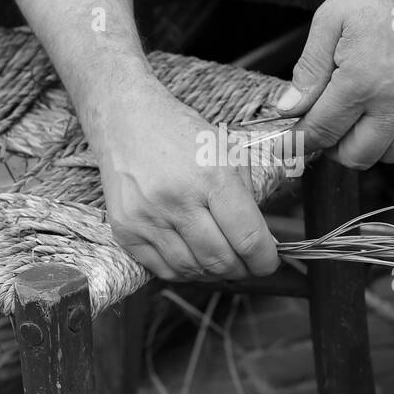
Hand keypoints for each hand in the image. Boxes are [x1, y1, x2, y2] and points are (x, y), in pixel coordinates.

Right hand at [91, 79, 279, 281]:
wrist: (126, 120)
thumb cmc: (180, 134)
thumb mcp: (227, 152)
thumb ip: (247, 197)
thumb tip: (261, 242)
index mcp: (212, 177)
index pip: (248, 238)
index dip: (264, 260)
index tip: (268, 263)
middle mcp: (178, 200)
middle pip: (221, 260)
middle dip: (242, 269)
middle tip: (247, 264)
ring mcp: (148, 217)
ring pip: (192, 270)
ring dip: (212, 273)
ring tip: (220, 260)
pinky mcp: (125, 229)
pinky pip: (163, 270)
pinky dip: (184, 271)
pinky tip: (193, 257)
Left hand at [276, 0, 393, 168]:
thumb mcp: (329, 22)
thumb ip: (309, 71)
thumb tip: (289, 107)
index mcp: (360, 83)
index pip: (322, 132)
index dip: (301, 140)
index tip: (292, 140)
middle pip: (357, 156)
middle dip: (334, 148)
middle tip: (324, 126)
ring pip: (389, 154)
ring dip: (366, 146)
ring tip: (354, 120)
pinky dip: (393, 131)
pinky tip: (381, 104)